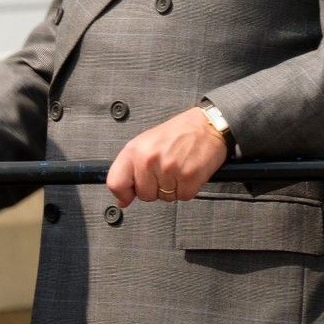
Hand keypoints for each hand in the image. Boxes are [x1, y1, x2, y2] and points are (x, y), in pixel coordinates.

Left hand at [105, 106, 228, 205]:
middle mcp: (150, 159)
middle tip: (163, 171)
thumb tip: (122, 198)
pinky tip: (187, 172)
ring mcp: (169, 169)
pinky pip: (182, 197)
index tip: (129, 194)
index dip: (123, 193)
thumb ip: (130, 168)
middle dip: (154, 188)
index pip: (116, 183)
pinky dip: (186, 189)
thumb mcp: (146, 142)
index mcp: (135, 149)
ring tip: (177, 168)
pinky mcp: (188, 178)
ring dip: (171, 188)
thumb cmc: (178, 132)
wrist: (208, 125)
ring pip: (164, 198)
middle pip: (143, 195)